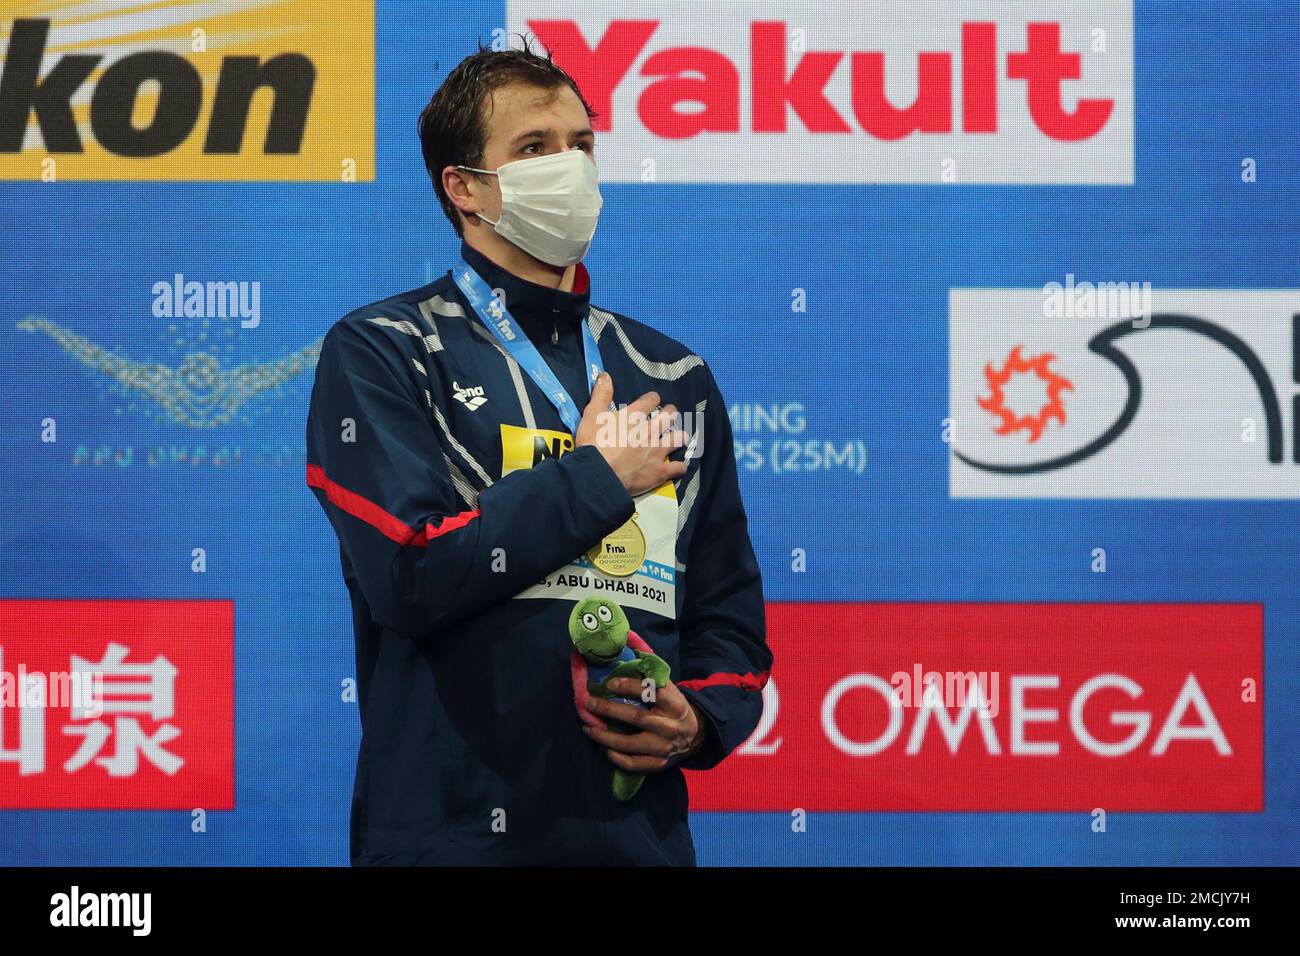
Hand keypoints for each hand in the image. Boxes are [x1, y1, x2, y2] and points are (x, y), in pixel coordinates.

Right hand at [575, 372, 688, 496]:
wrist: (597, 474)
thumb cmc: (593, 443)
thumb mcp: (592, 414)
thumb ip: (601, 394)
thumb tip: (605, 374)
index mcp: (635, 416)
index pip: (651, 399)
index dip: (652, 398)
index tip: (652, 400)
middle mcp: (650, 430)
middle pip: (669, 416)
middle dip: (670, 413)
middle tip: (668, 414)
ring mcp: (657, 451)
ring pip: (678, 438)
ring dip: (679, 436)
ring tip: (678, 437)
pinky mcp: (660, 471)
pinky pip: (678, 467)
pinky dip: (680, 466)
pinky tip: (679, 466)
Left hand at [582, 677, 707, 772]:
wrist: (696, 735)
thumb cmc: (674, 707)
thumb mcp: (669, 689)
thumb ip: (651, 675)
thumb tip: (629, 651)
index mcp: (674, 704)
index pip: (651, 692)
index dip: (629, 686)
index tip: (610, 683)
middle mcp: (669, 726)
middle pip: (636, 717)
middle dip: (609, 709)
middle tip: (589, 703)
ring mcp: (663, 747)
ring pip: (630, 743)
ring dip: (605, 736)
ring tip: (588, 729)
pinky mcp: (659, 763)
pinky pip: (634, 764)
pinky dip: (618, 758)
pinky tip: (606, 749)